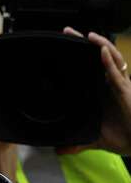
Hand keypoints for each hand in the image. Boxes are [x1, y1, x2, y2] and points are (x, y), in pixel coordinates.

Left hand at [62, 27, 130, 154]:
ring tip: (87, 35)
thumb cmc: (124, 136)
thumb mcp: (94, 139)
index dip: (78, 56)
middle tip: (67, 32)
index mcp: (102, 91)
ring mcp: (120, 85)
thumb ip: (77, 143)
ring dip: (100, 45)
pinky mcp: (126, 91)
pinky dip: (108, 62)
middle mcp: (111, 84)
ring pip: (111, 59)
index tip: (62, 47)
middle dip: (85, 43)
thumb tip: (59, 150)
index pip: (89, 67)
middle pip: (98, 57)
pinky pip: (117, 73)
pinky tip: (101, 52)